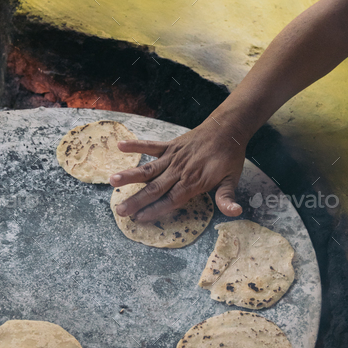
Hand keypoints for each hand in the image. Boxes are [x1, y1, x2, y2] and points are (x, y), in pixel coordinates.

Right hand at [108, 119, 245, 221]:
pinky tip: (120, 146)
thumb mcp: (232, 179)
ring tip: (113, 181)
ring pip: (148, 169)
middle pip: (155, 188)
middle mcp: (180, 170)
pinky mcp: (170, 146)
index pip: (171, 199)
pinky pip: (150, 146)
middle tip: (120, 210)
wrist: (227, 129)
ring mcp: (173, 157)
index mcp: (193, 182)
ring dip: (130, 175)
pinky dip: (136, 145)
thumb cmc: (229, 157)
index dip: (155, 209)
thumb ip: (227, 198)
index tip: (140, 218)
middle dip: (137, 200)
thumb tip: (234, 212)